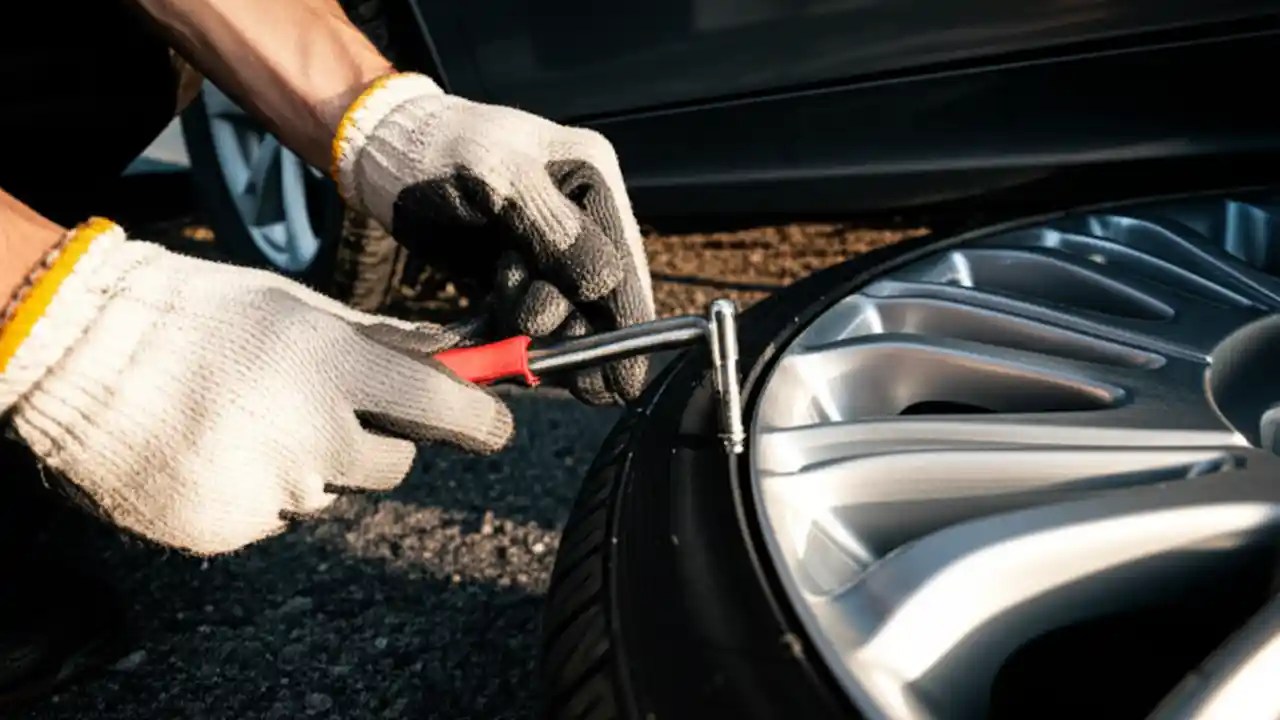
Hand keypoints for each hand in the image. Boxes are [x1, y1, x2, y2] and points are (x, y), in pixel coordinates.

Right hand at [0, 219, 513, 555]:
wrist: (79, 354)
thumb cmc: (198, 315)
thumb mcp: (298, 307)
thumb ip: (382, 339)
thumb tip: (454, 352)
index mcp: (337, 369)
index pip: (449, 411)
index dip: (482, 421)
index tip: (494, 426)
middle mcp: (314, 436)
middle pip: (395, 467)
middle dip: (376, 444)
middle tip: (323, 410)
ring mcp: (270, 489)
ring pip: (327, 493)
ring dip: (306, 466)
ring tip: (245, 421)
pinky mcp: (230, 528)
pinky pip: (271, 516)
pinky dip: (254, 491)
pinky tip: (214, 450)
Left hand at [332, 73, 656, 404]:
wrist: (379, 152)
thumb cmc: (434, 149)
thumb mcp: (494, 173)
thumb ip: (549, 225)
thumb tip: (602, 282)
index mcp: (590, 176)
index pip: (624, 258)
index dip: (624, 316)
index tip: (622, 372)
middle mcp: (579, 214)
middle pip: (600, 294)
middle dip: (578, 331)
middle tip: (552, 352)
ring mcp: (547, 246)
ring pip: (565, 312)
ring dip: (542, 335)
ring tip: (514, 326)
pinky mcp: (516, 271)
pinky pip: (527, 317)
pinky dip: (514, 335)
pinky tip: (498, 340)